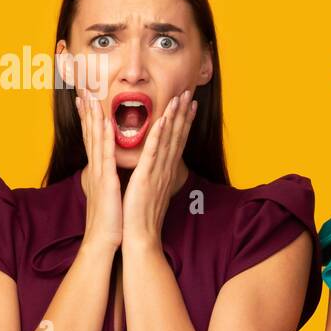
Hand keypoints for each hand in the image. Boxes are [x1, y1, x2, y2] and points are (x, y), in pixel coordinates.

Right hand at [76, 92, 123, 250]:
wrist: (105, 240)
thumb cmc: (110, 219)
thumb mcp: (108, 192)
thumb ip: (106, 178)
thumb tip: (104, 170)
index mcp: (99, 170)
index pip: (92, 139)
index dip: (88, 118)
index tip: (85, 99)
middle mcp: (96, 168)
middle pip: (90, 134)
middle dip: (86, 111)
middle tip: (82, 88)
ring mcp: (100, 174)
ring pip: (95, 140)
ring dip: (94, 117)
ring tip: (91, 96)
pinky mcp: (106, 182)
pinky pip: (106, 156)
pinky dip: (105, 138)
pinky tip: (105, 122)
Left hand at [122, 89, 196, 250]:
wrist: (140, 237)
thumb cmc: (142, 218)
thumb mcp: (150, 192)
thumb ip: (154, 176)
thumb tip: (155, 167)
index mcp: (165, 171)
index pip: (177, 141)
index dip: (184, 122)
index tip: (190, 105)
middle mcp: (166, 169)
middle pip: (178, 136)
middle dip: (184, 113)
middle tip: (190, 93)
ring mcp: (158, 173)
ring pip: (168, 140)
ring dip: (175, 118)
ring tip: (181, 98)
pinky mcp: (147, 178)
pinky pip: (154, 153)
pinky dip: (158, 136)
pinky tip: (162, 120)